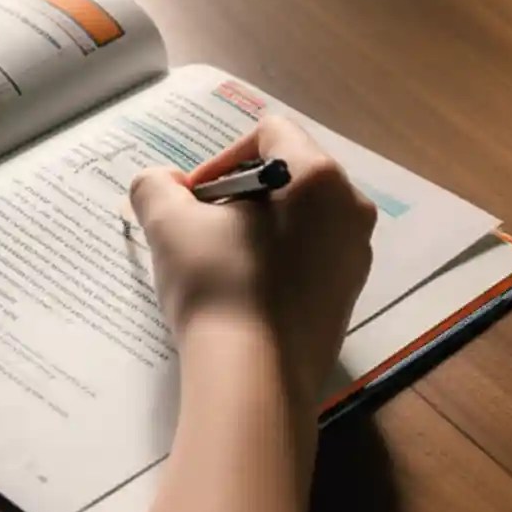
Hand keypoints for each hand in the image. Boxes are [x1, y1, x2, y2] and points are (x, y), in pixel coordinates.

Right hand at [128, 115, 376, 405]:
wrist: (254, 379)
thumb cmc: (217, 286)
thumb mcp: (168, 225)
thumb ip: (155, 187)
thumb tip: (159, 183)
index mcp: (318, 177)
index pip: (269, 133)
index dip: (221, 156)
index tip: (193, 198)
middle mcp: (350, 209)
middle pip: (286, 176)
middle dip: (236, 195)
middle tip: (198, 227)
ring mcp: (355, 256)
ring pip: (297, 220)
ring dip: (253, 229)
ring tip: (215, 262)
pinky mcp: (347, 297)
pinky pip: (308, 258)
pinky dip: (273, 262)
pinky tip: (240, 294)